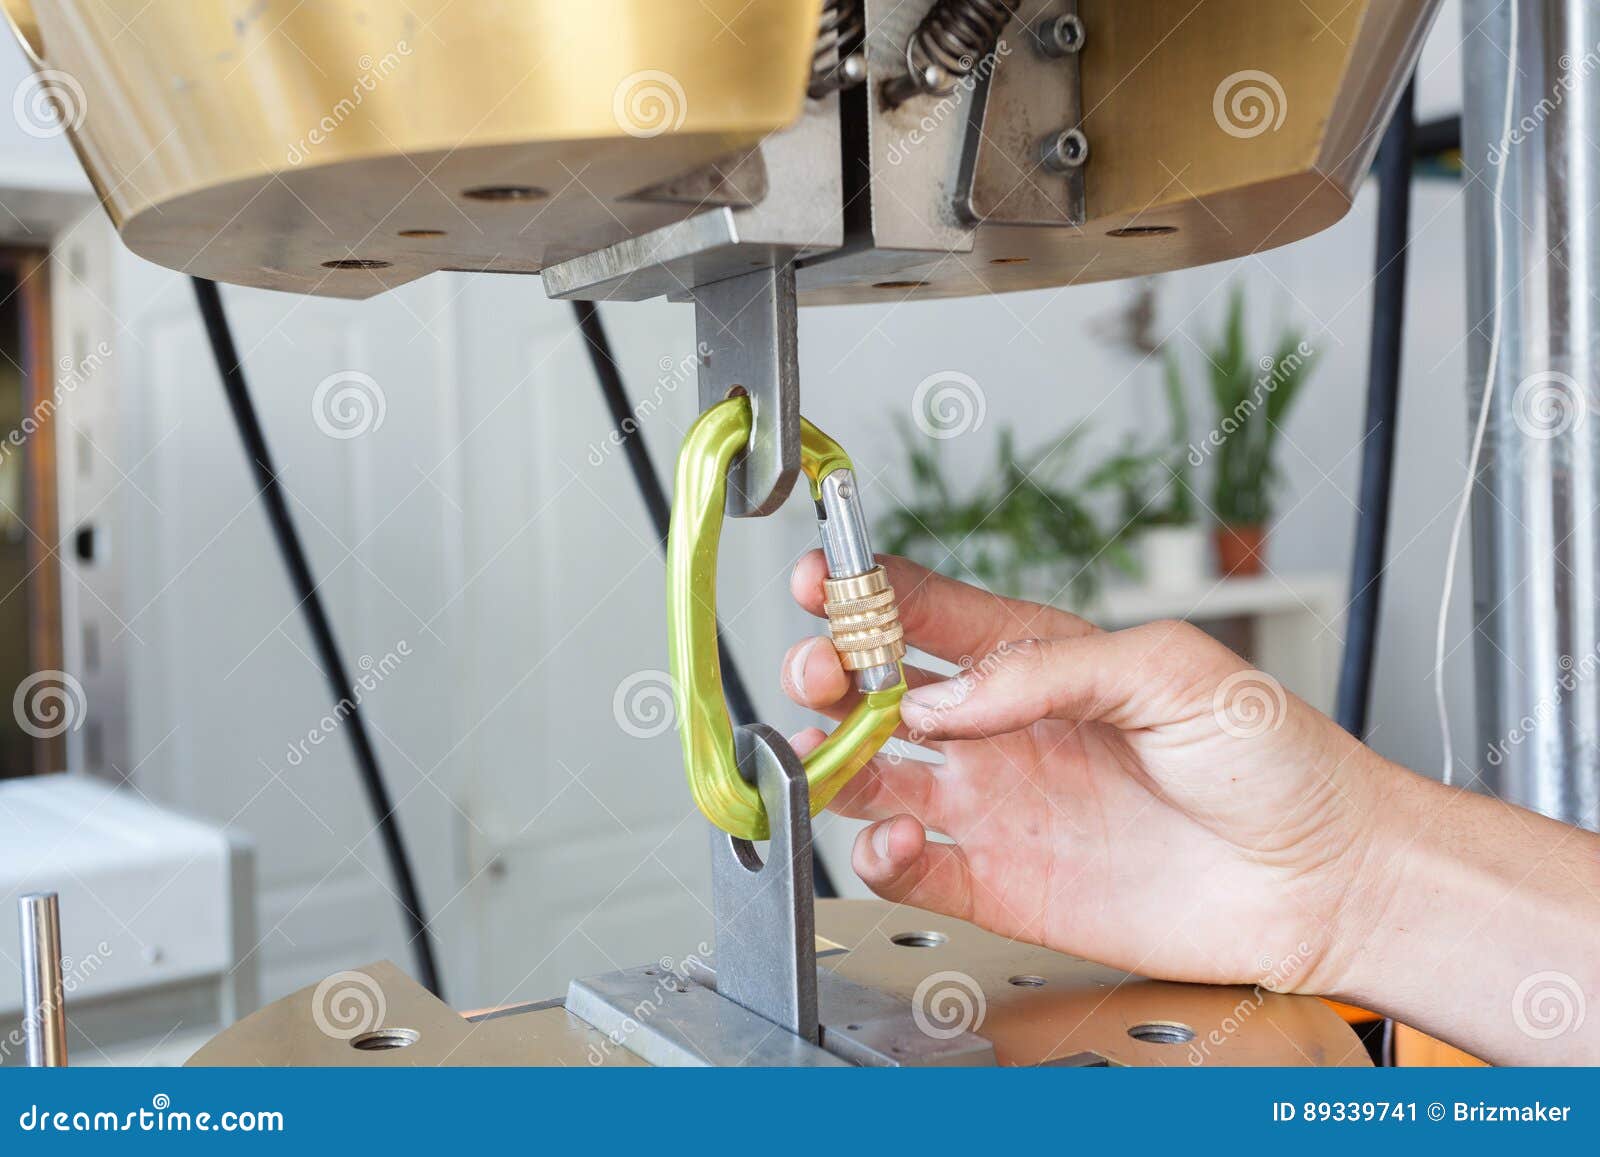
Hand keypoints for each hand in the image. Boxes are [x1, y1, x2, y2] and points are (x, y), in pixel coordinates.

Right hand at [781, 552, 1390, 995]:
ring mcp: (996, 808)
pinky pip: (911, 868)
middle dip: (830, 671)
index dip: (863, 590)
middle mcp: (1002, 730)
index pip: (925, 612)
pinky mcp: (1000, 885)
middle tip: (822, 670)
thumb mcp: (1172, 668)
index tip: (823, 578)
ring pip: (872, 778)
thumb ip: (1050, 668)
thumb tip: (944, 693)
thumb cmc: (1271, 759)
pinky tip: (894, 840)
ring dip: (830, 761)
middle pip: (877, 692)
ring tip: (823, 755)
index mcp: (1037, 659)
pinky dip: (877, 855)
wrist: (1323, 877)